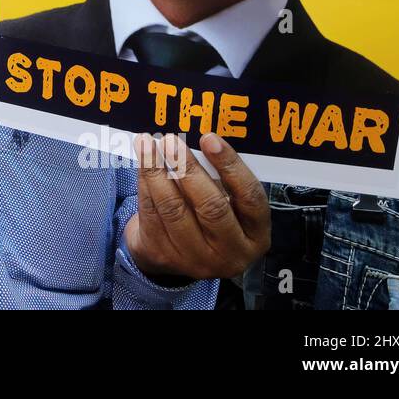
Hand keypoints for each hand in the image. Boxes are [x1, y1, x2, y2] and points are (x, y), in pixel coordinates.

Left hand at [124, 133, 269, 281]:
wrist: (176, 255)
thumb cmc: (208, 216)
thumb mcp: (227, 203)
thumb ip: (219, 179)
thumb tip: (198, 142)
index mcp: (256, 236)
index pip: (250, 197)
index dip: (230, 165)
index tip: (209, 138)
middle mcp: (230, 253)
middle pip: (211, 206)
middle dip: (188, 168)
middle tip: (171, 141)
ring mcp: (196, 260)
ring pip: (174, 210)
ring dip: (157, 172)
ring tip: (147, 144)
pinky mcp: (164, 256)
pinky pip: (152, 214)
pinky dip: (145, 185)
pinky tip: (142, 165)